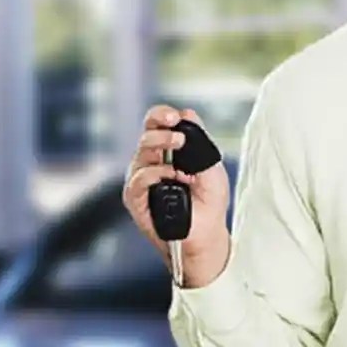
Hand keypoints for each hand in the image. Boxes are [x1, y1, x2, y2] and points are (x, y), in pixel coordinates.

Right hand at [123, 105, 231, 287]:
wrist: (207, 234)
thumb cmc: (209, 202)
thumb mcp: (211, 166)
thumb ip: (198, 140)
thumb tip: (187, 113)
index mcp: (168, 151)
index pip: (156, 124)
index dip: (162, 115)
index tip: (174, 117)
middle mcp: (151, 162)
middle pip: (146, 133)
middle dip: (162, 129)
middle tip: (179, 135)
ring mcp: (142, 179)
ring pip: (141, 152)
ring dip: (160, 147)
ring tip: (180, 155)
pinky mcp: (135, 198)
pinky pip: (138, 178)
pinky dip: (154, 173)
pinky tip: (170, 176)